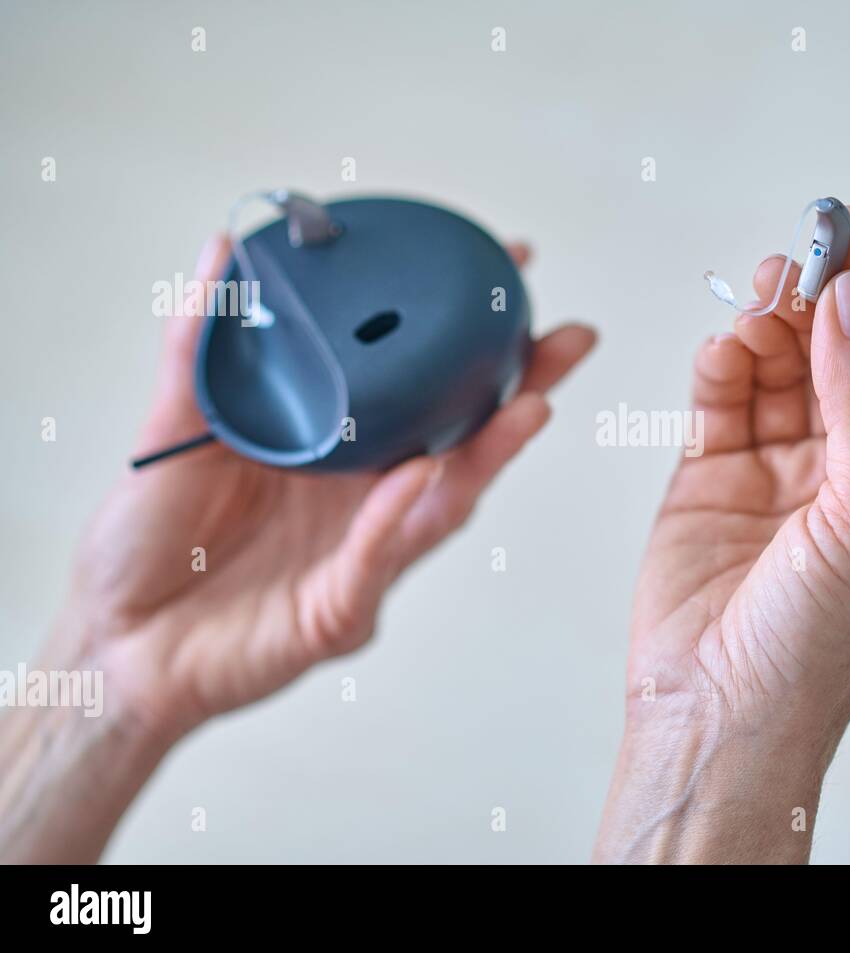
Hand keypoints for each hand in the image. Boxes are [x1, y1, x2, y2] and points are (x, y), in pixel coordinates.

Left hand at [1, 234, 594, 861]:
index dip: (467, 335)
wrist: (115, 642)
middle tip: (569, 340)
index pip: (418, 384)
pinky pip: (377, 557)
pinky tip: (423, 473)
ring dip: (490, 452)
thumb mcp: (171, 427)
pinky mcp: (341, 608)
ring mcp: (363, 552)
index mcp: (337, 448)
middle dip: (523, 388)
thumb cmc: (151, 546)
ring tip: (529, 401)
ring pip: (444, 499)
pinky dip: (399, 515)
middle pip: (460, 438)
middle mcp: (365, 495)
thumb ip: (201, 345)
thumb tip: (225, 248)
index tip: (506, 269)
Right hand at [596, 207, 849, 862]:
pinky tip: (722, 347)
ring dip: (767, 326)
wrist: (717, 716)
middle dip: (815, 299)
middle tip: (794, 251)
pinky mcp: (709, 479)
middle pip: (833, 355)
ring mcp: (772, 473)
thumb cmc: (813, 646)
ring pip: (775, 369)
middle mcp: (841, 471)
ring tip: (757, 297)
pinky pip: (719, 400)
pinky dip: (719, 365)